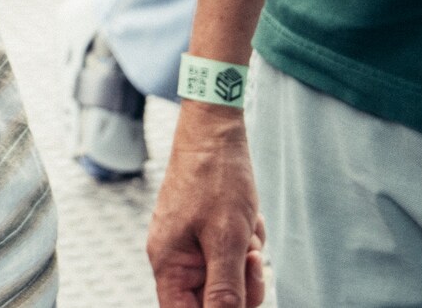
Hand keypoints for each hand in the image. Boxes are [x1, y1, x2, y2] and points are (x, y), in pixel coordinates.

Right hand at [147, 104, 266, 307]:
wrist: (216, 130)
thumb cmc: (216, 178)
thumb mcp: (227, 238)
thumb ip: (224, 289)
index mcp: (169, 264)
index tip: (239, 301)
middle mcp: (176, 258)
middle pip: (212, 300)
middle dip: (240, 282)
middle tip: (252, 254)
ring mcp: (191, 243)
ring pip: (228, 275)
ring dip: (246, 258)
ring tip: (247, 225)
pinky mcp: (207, 230)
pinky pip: (233, 253)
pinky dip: (246, 239)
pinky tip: (248, 216)